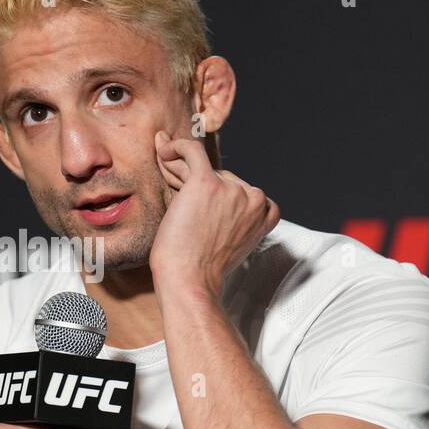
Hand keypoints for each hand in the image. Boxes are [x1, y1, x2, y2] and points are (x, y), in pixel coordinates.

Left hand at [150, 129, 279, 298]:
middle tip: (177, 201)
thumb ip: (222, 206)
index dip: (213, 192)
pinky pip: (191, 150)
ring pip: (202, 167)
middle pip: (221, 176)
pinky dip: (176, 147)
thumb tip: (198, 166)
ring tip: (169, 193)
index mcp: (265, 211)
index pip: (237, 188)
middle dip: (196, 184)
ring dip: (182, 174)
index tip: (195, 200)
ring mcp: (233, 189)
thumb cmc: (199, 265)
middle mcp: (254, 197)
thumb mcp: (223, 233)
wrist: (189, 281)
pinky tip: (162, 147)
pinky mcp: (207, 183)